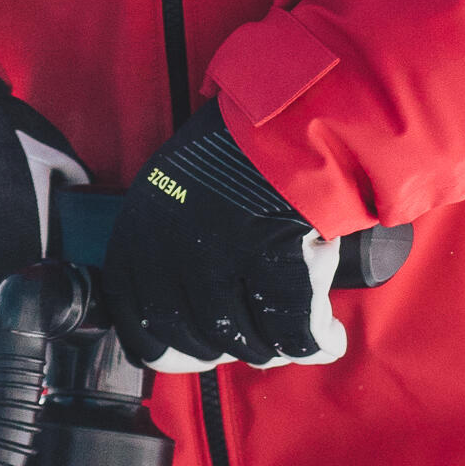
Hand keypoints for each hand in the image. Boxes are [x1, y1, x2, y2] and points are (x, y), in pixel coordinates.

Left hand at [100, 103, 333, 370]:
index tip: (198, 349)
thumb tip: (180, 304)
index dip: (172, 348)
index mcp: (137, 237)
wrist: (287, 115)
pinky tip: (327, 339)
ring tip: (292, 333)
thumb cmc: (235, 149)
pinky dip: (315, 343)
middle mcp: (170, 253)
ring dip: (272, 347)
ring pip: (243, 341)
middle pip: (192, 340)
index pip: (137, 325)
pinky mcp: (274, 264)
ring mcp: (222, 261)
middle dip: (225, 350)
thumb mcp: (172, 191)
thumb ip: (165, 246)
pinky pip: (294, 332)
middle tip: (252, 340)